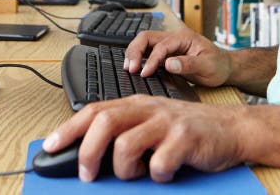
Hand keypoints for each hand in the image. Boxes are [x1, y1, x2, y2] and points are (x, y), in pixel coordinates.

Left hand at [42, 95, 246, 181]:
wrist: (230, 128)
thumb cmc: (187, 131)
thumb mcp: (153, 123)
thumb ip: (125, 131)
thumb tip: (86, 156)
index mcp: (137, 104)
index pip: (94, 110)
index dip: (68, 129)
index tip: (49, 147)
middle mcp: (149, 108)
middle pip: (105, 122)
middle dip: (87, 151)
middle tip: (86, 174)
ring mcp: (167, 122)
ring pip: (126, 145)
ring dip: (125, 169)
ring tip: (138, 173)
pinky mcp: (185, 139)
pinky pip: (158, 164)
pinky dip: (157, 175)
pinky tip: (166, 172)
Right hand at [123, 28, 231, 87]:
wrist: (225, 67)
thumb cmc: (218, 66)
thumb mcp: (207, 66)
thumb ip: (188, 64)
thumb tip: (169, 64)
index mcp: (184, 37)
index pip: (161, 46)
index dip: (151, 60)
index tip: (144, 73)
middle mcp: (174, 38)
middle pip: (147, 37)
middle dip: (135, 51)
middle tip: (130, 68)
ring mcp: (169, 45)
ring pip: (144, 43)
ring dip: (134, 53)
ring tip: (128, 68)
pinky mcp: (166, 54)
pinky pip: (148, 52)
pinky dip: (139, 58)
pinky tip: (135, 68)